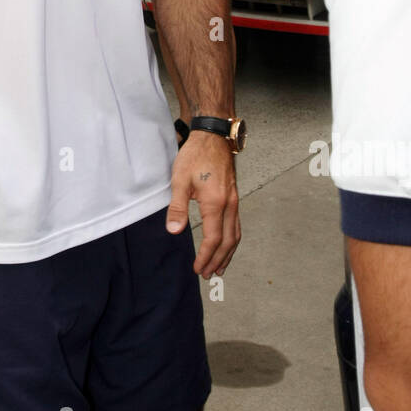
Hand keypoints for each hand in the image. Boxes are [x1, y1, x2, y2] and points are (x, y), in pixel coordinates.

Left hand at [166, 131, 239, 277]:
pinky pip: (236, 224)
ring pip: (236, 234)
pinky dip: (231, 240)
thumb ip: (177, 207)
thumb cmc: (195, 156)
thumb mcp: (180, 180)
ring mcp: (234, 201)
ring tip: (220, 267)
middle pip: (228, 241)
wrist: (213, 137)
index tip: (197, 268)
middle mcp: (230, 204)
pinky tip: (225, 244)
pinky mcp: (234, 197)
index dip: (205, 256)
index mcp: (216, 203)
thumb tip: (174, 231)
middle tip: (208, 274)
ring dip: (228, 253)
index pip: (213, 238)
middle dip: (218, 260)